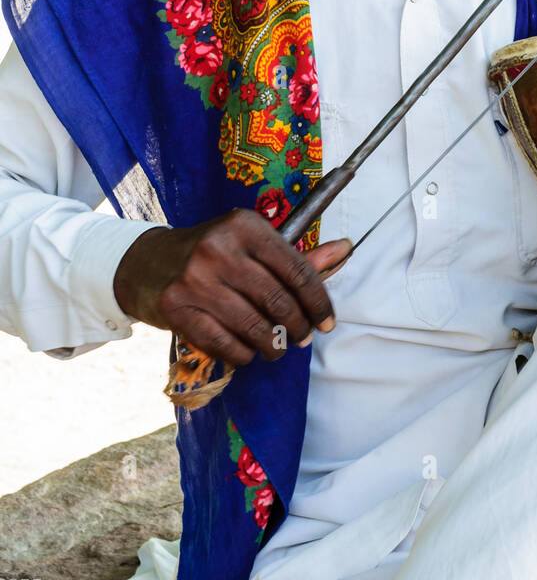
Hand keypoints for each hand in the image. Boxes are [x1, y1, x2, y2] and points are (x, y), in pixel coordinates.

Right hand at [113, 208, 350, 366]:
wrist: (146, 262)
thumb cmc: (211, 253)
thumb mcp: (252, 244)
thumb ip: (298, 255)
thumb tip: (345, 249)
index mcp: (244, 225)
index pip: (296, 269)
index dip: (319, 301)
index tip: (327, 321)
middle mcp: (218, 248)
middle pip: (277, 300)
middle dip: (298, 326)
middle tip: (302, 337)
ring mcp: (194, 279)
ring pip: (253, 325)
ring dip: (272, 345)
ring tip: (276, 347)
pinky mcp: (175, 307)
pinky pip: (224, 343)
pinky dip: (243, 354)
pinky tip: (248, 352)